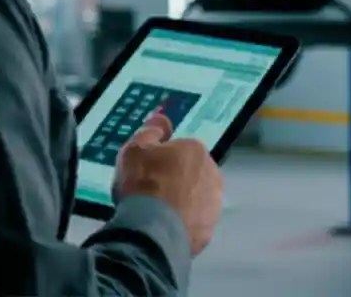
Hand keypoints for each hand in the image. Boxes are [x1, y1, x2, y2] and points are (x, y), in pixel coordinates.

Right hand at [112, 113, 223, 255]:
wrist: (152, 230)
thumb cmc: (143, 183)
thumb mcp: (136, 148)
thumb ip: (151, 131)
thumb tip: (163, 119)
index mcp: (196, 150)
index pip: (179, 150)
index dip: (161, 161)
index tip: (147, 172)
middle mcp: (213, 173)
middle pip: (190, 173)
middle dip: (175, 181)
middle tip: (150, 193)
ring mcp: (214, 204)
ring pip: (195, 198)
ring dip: (181, 203)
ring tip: (156, 214)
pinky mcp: (210, 230)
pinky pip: (193, 222)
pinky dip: (182, 224)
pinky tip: (163, 228)